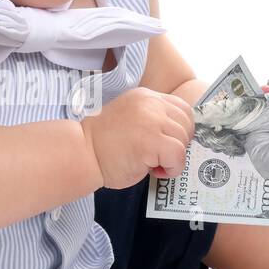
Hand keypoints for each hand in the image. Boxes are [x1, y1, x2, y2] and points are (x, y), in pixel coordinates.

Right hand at [79, 87, 194, 190]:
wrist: (82, 154)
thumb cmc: (103, 145)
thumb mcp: (132, 120)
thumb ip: (153, 120)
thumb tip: (178, 136)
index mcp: (145, 97)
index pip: (181, 108)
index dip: (180, 130)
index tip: (167, 144)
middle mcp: (150, 104)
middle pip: (187, 123)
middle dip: (179, 144)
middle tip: (160, 156)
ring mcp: (151, 120)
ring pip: (184, 140)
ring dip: (173, 159)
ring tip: (153, 165)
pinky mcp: (151, 141)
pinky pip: (178, 156)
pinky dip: (172, 168)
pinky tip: (154, 171)